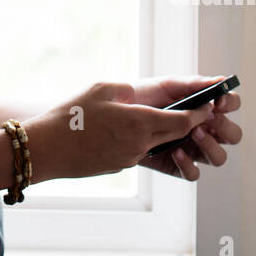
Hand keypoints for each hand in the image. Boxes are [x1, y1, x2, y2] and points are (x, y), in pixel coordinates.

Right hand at [22, 82, 215, 183]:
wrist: (48, 148)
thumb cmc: (71, 116)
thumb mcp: (100, 89)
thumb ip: (127, 90)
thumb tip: (140, 94)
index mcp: (139, 122)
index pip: (183, 121)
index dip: (199, 114)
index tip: (207, 105)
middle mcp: (140, 144)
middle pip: (176, 135)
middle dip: (188, 123)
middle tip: (194, 110)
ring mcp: (130, 158)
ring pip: (157, 144)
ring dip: (162, 132)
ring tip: (153, 116)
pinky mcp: (119, 166)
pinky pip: (138, 151)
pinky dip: (140, 140)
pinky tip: (122, 130)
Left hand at [129, 76, 242, 180]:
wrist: (116, 117)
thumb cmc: (145, 97)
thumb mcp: (167, 86)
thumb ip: (194, 84)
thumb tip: (220, 81)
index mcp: (206, 108)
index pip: (230, 105)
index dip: (229, 103)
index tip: (217, 101)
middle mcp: (205, 130)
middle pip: (233, 134)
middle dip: (224, 127)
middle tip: (207, 119)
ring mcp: (194, 150)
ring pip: (218, 157)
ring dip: (210, 146)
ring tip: (193, 133)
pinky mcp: (179, 166)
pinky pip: (193, 173)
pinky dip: (188, 164)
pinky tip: (176, 151)